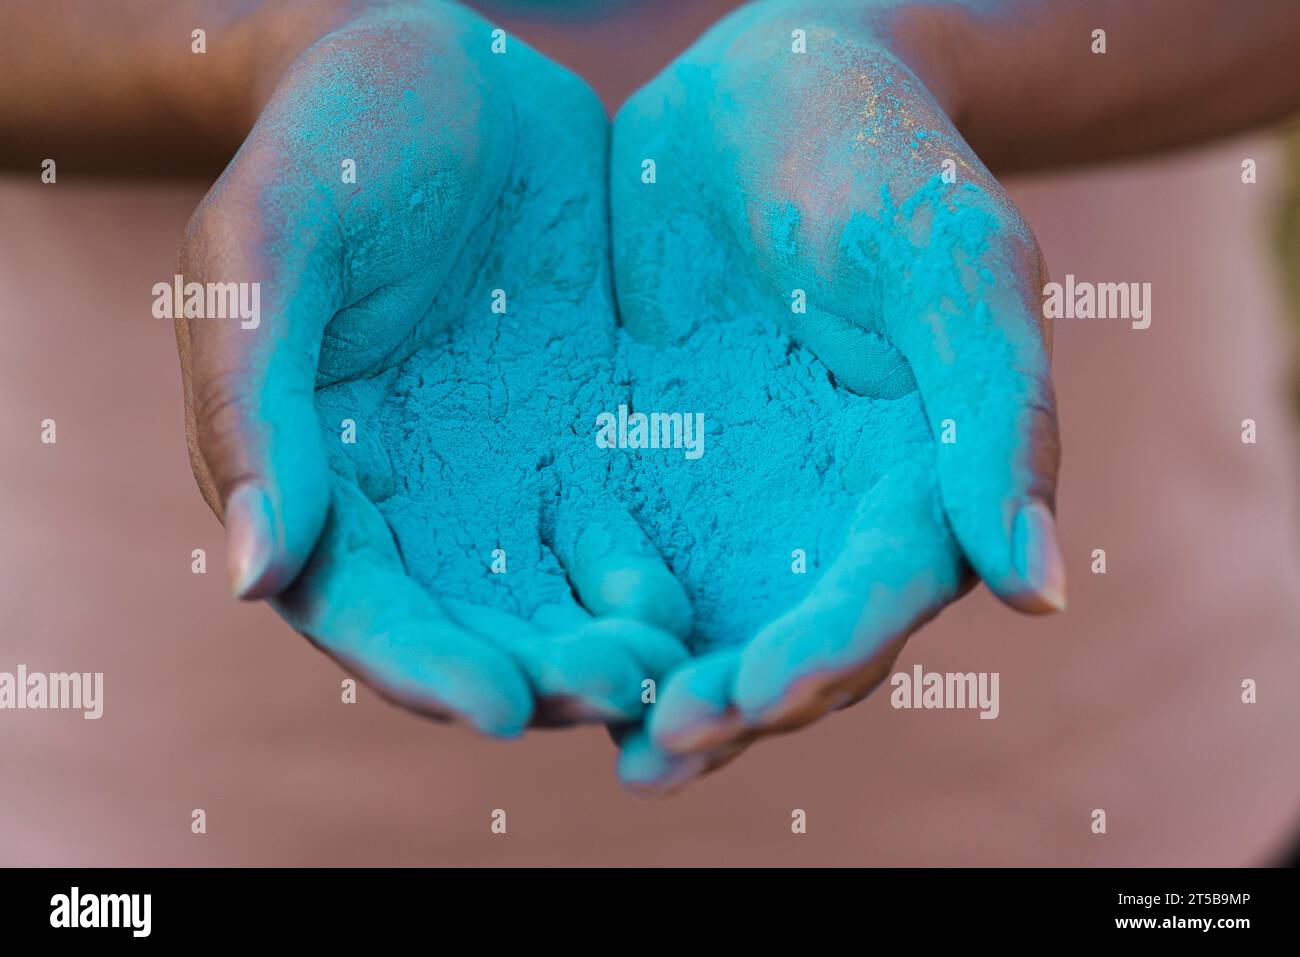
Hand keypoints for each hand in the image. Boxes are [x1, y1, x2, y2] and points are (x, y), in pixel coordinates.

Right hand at [175, 2, 689, 735]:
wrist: (455, 70)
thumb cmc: (338, 140)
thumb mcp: (271, 246)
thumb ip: (250, 403)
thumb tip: (254, 576)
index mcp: (316, 471)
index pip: (360, 606)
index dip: (421, 668)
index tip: (502, 706)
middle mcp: (410, 498)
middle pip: (467, 627)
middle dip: (537, 674)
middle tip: (620, 688)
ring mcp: (502, 476)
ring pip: (547, 602)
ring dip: (599, 647)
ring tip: (665, 657)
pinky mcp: (580, 442)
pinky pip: (615, 534)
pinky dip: (644, 577)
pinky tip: (685, 591)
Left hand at [608, 0, 1061, 790]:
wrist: (768, 87)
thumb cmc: (883, 156)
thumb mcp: (951, 262)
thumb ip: (997, 414)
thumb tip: (1044, 591)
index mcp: (920, 480)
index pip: (880, 597)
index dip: (821, 655)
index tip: (748, 697)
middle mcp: (830, 512)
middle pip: (791, 639)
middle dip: (730, 704)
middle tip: (655, 749)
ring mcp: (739, 496)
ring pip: (707, 621)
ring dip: (658, 688)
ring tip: (600, 737)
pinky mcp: (657, 466)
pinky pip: (623, 553)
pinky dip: (592, 605)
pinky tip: (537, 638)